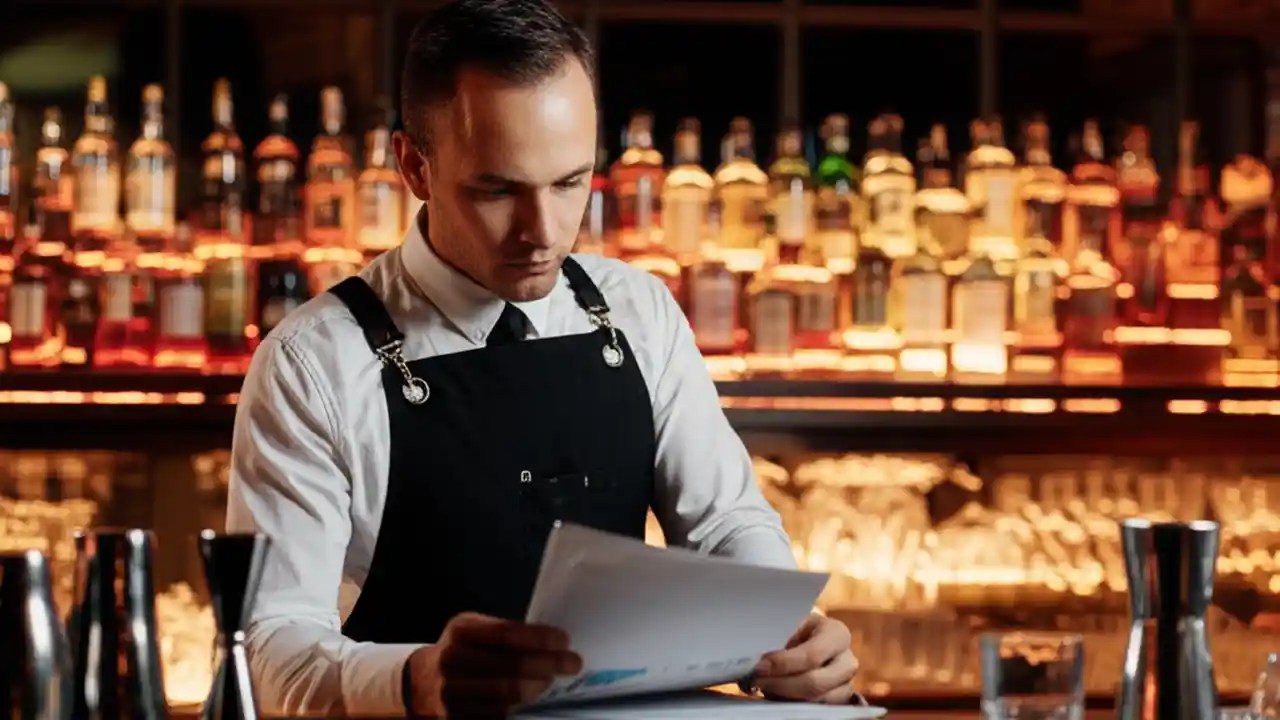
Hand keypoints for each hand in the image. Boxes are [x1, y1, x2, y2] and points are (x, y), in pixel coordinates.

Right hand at [405, 612, 582, 717]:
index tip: (564, 640)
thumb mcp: (473, 630)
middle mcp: (453, 661)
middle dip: (549, 665)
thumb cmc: (460, 651)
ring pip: (507, 696)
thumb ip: (503, 634)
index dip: (540, 637)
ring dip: (538, 689)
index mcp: (461, 632)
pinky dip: (522, 710)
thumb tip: (553, 643)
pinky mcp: (455, 719)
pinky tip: (535, 702)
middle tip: (573, 663)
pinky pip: (497, 716)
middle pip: (512, 666)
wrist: (421, 683)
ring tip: (552, 682)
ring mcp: (452, 694)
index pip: (507, 633)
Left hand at [752, 613, 858, 703]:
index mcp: (837, 634)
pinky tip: (777, 695)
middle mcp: (847, 661)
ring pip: (816, 701)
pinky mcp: (839, 702)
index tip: (759, 666)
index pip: (811, 655)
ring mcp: (846, 685)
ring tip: (765, 687)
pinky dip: (793, 705)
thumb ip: (778, 640)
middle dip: (781, 684)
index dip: (783, 663)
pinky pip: (816, 710)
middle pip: (815, 683)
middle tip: (757, 680)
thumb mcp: (791, 624)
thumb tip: (755, 662)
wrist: (811, 638)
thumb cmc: (798, 630)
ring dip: (786, 697)